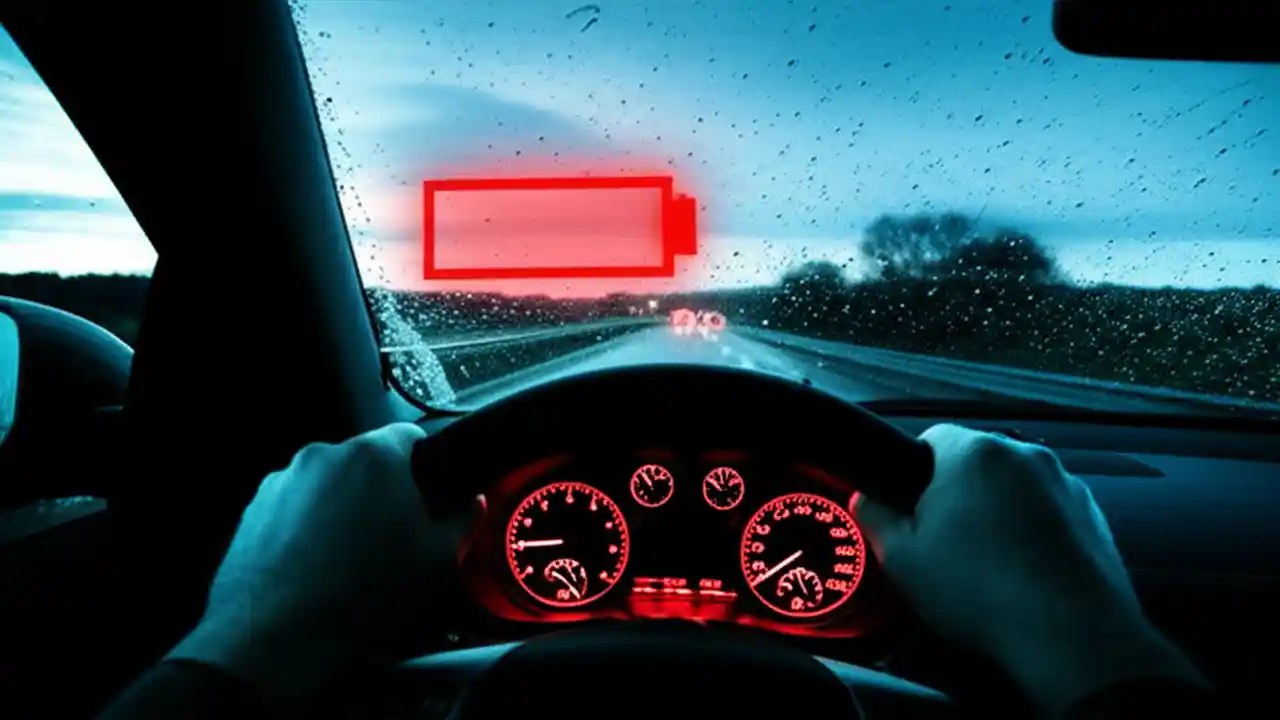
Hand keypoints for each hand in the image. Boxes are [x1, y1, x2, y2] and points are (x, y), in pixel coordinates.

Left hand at [167, 423, 466, 698]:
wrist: (277, 633)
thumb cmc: (364, 591)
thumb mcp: (435, 560)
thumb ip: (461, 519)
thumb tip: (471, 502)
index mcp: (375, 455)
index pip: (411, 436)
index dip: (424, 467)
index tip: (426, 498)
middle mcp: (324, 453)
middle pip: (366, 460)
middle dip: (380, 489)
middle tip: (390, 534)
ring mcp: (283, 479)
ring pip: (328, 483)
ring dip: (341, 506)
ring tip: (346, 555)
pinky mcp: (253, 508)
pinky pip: (295, 505)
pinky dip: (307, 524)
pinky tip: (313, 564)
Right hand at [855, 424, 1204, 713]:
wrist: (1070, 636)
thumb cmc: (978, 590)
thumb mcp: (901, 559)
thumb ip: (876, 517)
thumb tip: (868, 499)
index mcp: (974, 451)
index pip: (931, 438)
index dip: (914, 475)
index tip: (913, 514)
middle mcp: (1025, 454)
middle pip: (976, 463)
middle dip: (959, 494)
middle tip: (945, 544)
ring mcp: (1067, 483)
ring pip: (1015, 488)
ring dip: (1000, 512)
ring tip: (990, 565)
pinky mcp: (1095, 516)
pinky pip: (1050, 512)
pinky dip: (1035, 532)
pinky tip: (1026, 574)